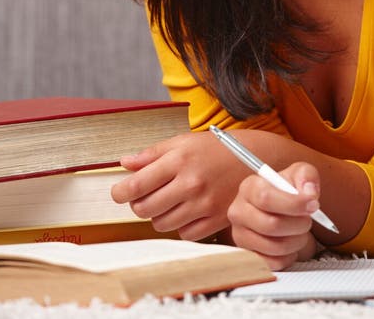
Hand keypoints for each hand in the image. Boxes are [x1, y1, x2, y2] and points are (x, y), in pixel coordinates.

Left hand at [110, 131, 249, 240]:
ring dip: (159, 214)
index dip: (121, 192)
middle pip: (145, 209)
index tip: (118, 192)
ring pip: (161, 224)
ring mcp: (203, 204)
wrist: (255, 158)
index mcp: (180, 159)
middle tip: (144, 195)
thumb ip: (153, 153)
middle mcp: (190, 183)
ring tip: (168, 200)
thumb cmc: (215, 148)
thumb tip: (124, 163)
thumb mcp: (184, 141)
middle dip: (138, 203)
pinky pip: (183, 233)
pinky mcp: (214, 220)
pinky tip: (187, 209)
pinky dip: (180, 225)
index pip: (137, 184)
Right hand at [227, 161, 321, 269]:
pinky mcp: (249, 256)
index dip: (293, 203)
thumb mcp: (299, 174)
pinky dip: (290, 256)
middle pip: (271, 225)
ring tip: (301, 231)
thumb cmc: (287, 191)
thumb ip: (306, 176)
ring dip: (297, 240)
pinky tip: (291, 242)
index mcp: (249, 187)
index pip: (266, 198)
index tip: (313, 204)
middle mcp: (239, 211)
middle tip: (308, 219)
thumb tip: (309, 193)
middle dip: (298, 224)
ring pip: (275, 247)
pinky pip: (274, 263)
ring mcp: (241, 236)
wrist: (280, 210)